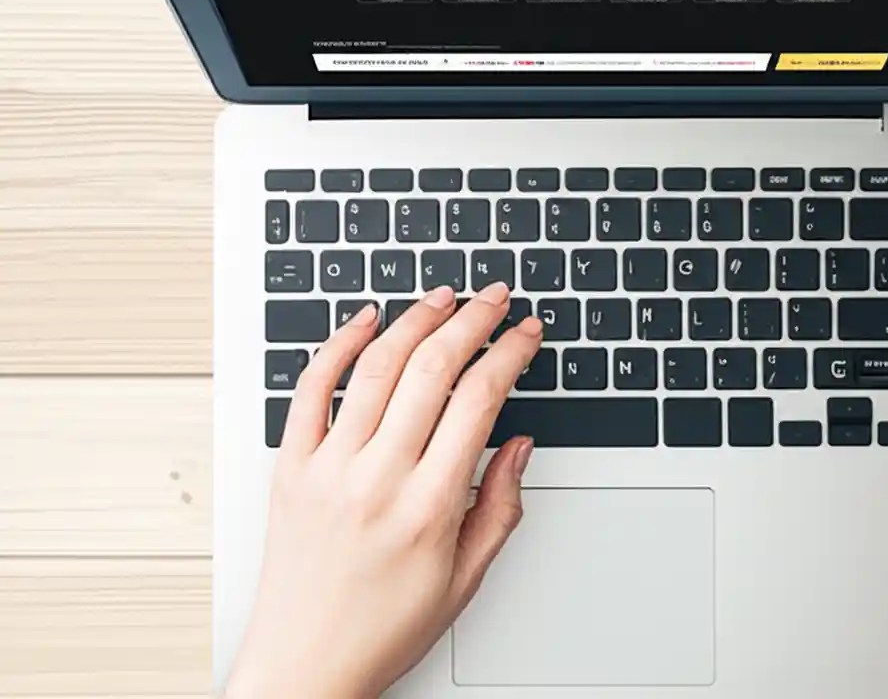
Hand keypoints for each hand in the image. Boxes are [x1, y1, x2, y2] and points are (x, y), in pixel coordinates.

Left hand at [225, 282, 541, 698]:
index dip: (509, 353)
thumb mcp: (465, 578)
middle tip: (494, 299)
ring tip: (442, 298)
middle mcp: (377, 479)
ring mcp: (327, 468)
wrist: (304, 666)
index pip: (480, 400)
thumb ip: (499, 506)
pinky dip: (338, 344)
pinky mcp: (290, 467)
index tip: (525, 333)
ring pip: (376, 366)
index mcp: (428, 507)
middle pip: (433, 369)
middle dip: (472, 320)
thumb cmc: (383, 629)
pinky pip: (310, 388)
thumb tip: (519, 445)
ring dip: (415, 319)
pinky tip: (365, 320)